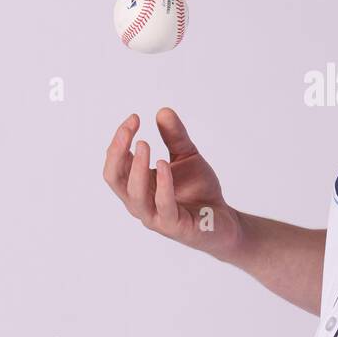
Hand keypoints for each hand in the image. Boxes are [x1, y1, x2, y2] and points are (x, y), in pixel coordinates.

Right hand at [102, 108, 242, 259]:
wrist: (222, 218)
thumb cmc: (198, 190)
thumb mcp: (187, 156)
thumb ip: (175, 136)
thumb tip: (163, 111)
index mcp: (137, 184)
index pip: (116, 161)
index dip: (120, 139)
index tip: (134, 117)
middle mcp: (139, 201)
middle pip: (114, 177)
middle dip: (117, 151)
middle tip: (129, 128)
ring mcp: (153, 216)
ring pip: (134, 194)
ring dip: (137, 167)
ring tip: (145, 144)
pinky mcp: (173, 225)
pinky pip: (163, 206)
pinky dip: (162, 184)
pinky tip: (164, 164)